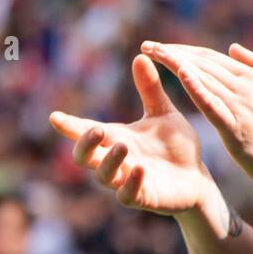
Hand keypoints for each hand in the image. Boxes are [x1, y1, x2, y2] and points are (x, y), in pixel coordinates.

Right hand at [49, 54, 215, 215]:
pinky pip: (128, 194)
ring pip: (104, 176)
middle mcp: (115, 161)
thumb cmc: (175, 145)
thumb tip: (141, 55)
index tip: (55, 117)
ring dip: (110, 161)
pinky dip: (131, 182)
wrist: (197, 177)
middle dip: (85, 144)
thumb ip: (150, 89)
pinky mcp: (143, 197)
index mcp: (115, 138)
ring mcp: (126, 180)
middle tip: (96, 130)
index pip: (85, 131)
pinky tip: (140, 169)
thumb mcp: (162, 113)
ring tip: (122, 145)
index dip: (69, 126)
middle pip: (84, 157)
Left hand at [140, 40, 252, 192]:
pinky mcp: (235, 128)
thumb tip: (233, 47)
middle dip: (173, 52)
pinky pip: (213, 104)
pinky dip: (197, 88)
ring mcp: (240, 106)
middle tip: (147, 46)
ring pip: (204, 78)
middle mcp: (245, 86)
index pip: (211, 57)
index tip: (160, 47)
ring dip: (177, 63)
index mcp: (252, 76)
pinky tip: (181, 74)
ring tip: (153, 54)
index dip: (184, 50)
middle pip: (203, 63)